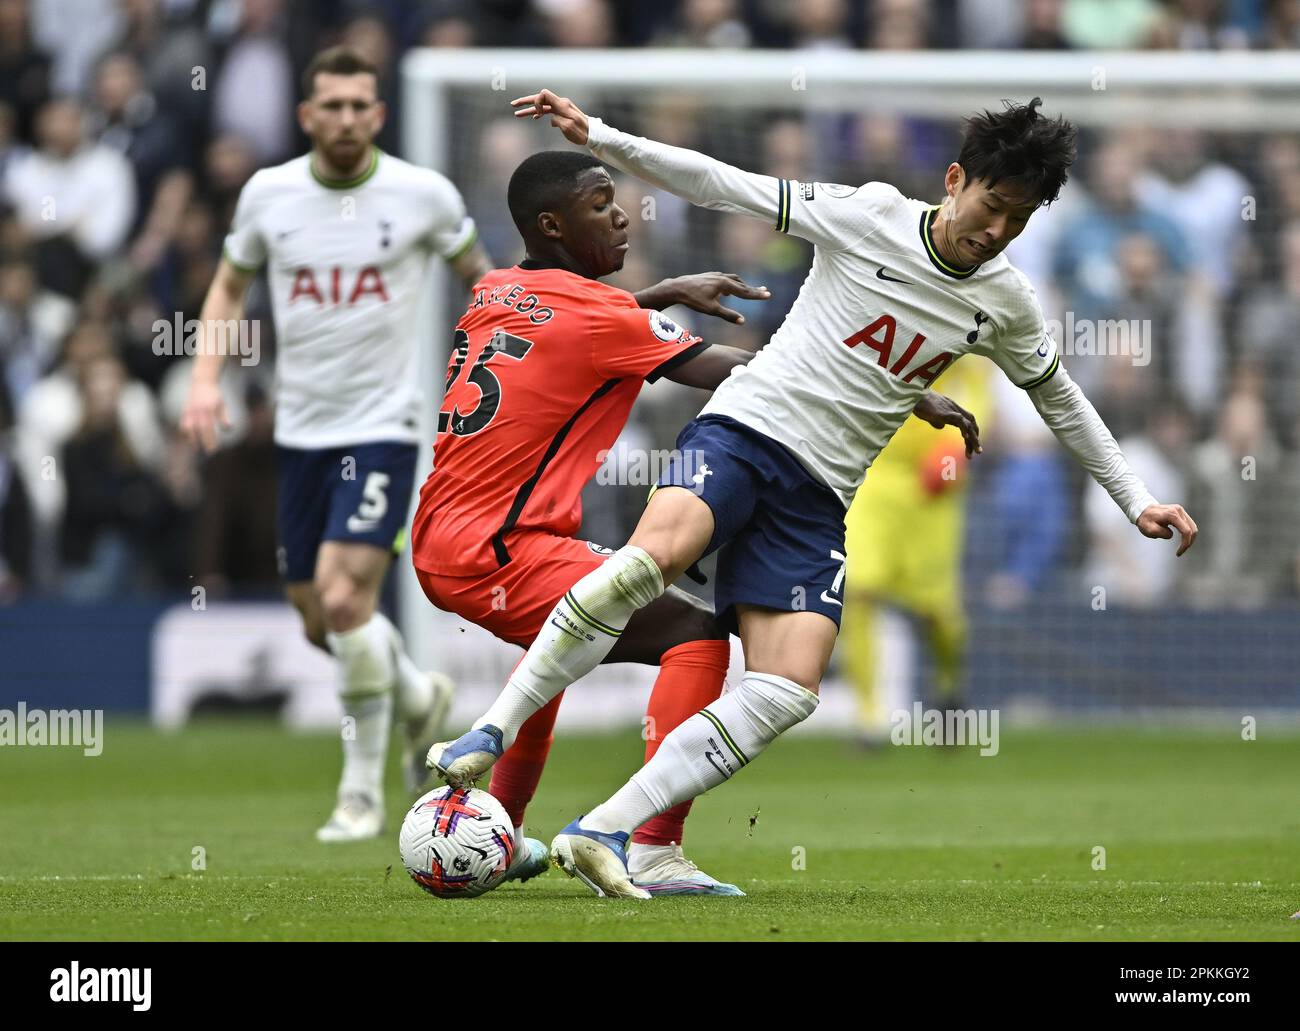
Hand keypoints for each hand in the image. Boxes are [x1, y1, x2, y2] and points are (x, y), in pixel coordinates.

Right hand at [179, 377, 230, 452]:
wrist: (202, 382)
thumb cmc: (214, 395)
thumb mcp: (221, 405)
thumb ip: (224, 417)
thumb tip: (228, 429)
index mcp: (208, 409)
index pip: (208, 428)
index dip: (210, 439)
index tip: (213, 449)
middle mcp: (197, 410)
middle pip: (199, 430)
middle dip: (204, 441)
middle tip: (210, 452)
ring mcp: (190, 410)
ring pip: (188, 427)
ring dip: (191, 439)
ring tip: (196, 448)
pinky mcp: (185, 410)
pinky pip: (183, 424)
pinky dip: (185, 432)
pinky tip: (190, 439)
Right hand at [511, 89, 589, 145]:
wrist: (592, 135)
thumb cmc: (582, 133)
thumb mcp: (569, 128)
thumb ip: (557, 120)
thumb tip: (551, 119)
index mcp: (562, 105)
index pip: (544, 94)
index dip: (537, 102)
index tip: (538, 115)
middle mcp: (561, 104)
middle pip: (540, 98)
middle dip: (526, 101)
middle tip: (513, 105)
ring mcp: (561, 108)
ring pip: (542, 106)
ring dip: (530, 109)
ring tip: (517, 114)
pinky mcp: (563, 114)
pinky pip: (548, 111)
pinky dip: (539, 113)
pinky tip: (534, 118)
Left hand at [648, 272, 770, 323]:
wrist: (677, 288)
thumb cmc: (693, 300)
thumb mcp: (712, 310)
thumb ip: (728, 315)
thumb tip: (743, 321)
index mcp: (725, 285)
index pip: (745, 292)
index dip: (757, 295)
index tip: (768, 295)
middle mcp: (722, 277)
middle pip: (742, 284)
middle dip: (753, 289)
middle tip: (765, 291)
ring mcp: (716, 275)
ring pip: (733, 280)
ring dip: (742, 286)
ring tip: (750, 291)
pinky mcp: (709, 276)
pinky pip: (725, 279)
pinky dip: (731, 284)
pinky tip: (729, 290)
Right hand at [912, 392, 981, 458]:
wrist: (914, 395)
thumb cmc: (919, 404)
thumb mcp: (930, 414)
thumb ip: (937, 420)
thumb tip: (941, 426)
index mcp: (952, 410)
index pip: (967, 421)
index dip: (971, 432)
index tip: (971, 444)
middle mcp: (955, 409)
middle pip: (971, 424)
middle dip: (975, 438)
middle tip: (978, 452)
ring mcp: (951, 410)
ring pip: (969, 423)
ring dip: (973, 438)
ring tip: (976, 451)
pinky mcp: (946, 412)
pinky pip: (960, 420)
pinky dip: (964, 428)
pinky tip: (965, 437)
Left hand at [1136, 503, 1197, 555]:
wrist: (1142, 511)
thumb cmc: (1145, 521)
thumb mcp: (1149, 529)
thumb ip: (1161, 533)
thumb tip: (1171, 534)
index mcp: (1172, 515)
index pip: (1186, 531)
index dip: (1185, 544)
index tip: (1178, 553)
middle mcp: (1179, 510)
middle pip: (1192, 529)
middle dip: (1188, 542)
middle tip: (1180, 552)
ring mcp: (1180, 510)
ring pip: (1192, 527)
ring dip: (1190, 538)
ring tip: (1182, 547)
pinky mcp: (1180, 512)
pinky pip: (1189, 524)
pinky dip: (1188, 533)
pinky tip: (1183, 540)